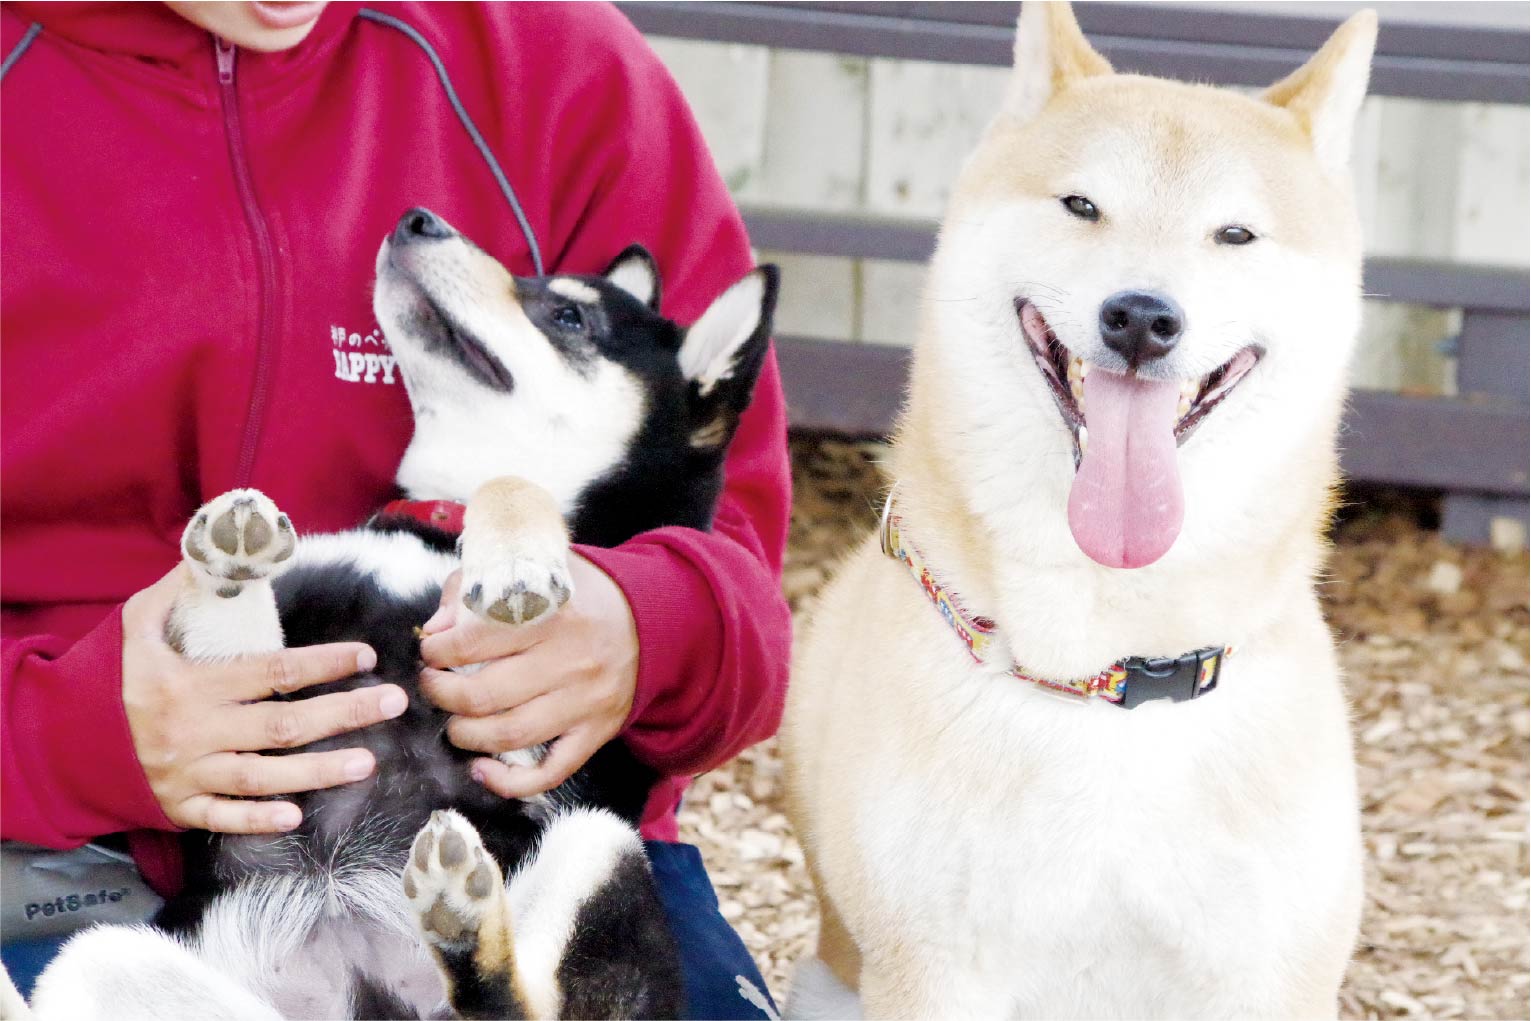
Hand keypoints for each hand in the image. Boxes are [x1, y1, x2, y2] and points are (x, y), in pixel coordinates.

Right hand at [121, 567, 406, 833]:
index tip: (365, 656)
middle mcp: (193, 731)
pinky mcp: (177, 807)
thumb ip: (177, 591)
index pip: (272, 672)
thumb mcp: (136, 627)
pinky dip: (257, 819)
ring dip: (318, 772)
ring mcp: (187, 774)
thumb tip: (219, 551)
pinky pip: (222, 818)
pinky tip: (297, 816)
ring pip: (262, 777)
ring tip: (368, 763)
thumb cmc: (111, 678)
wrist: (62, 742)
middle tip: (393, 704)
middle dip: (343, 713)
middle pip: (282, 726)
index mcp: (189, 684)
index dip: (323, 663)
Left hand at [419, 553, 637, 799]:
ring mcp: (585, 702)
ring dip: (466, 735)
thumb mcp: (536, 571)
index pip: (475, 642)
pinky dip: (509, 782)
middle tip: (433, 686)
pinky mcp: (595, 733)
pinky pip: (550, 772)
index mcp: (552, 615)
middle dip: (441, 694)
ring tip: (454, 722)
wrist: (651, 624)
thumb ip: (478, 588)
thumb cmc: (581, 597)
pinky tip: (482, 769)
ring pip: (510, 735)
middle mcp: (570, 661)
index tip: (431, 651)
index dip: (438, 651)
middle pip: (485, 694)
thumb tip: (436, 627)